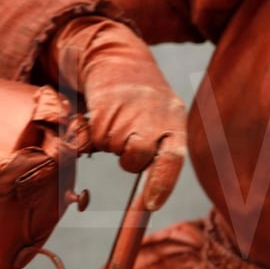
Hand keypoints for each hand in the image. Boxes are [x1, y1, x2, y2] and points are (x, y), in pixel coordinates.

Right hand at [46, 16, 186, 210]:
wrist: (120, 64)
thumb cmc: (147, 105)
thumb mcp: (167, 121)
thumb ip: (163, 153)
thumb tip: (150, 201)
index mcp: (175, 120)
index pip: (173, 157)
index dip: (162, 184)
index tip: (151, 205)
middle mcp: (153, 115)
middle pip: (137, 157)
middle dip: (130, 161)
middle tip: (129, 147)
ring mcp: (126, 111)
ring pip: (114, 149)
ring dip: (112, 145)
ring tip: (120, 122)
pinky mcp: (102, 109)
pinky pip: (94, 139)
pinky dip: (95, 136)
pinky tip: (106, 117)